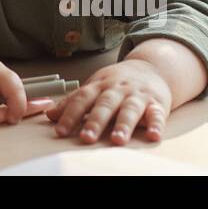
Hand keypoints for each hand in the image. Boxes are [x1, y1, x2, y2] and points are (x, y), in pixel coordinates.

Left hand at [45, 60, 171, 144]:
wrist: (151, 68)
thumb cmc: (117, 82)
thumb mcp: (94, 86)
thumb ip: (74, 101)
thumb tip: (49, 115)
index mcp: (99, 86)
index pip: (81, 99)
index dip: (69, 115)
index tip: (60, 131)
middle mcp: (117, 90)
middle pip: (105, 105)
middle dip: (95, 122)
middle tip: (86, 138)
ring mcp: (137, 96)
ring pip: (130, 110)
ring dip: (124, 125)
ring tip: (117, 140)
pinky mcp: (157, 103)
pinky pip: (157, 114)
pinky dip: (156, 124)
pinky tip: (153, 135)